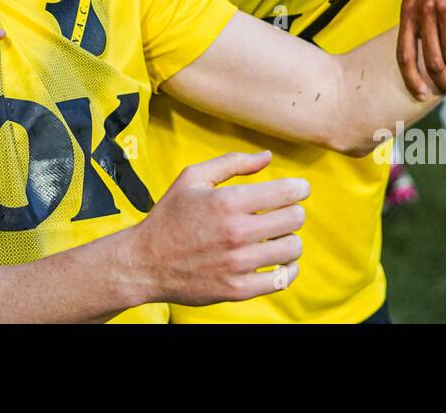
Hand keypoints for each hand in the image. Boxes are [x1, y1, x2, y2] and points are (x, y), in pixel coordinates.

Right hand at [130, 152, 305, 305]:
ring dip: (289, 239)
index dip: (299, 188)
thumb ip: (232, 163)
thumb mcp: (193, 178)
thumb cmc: (169, 216)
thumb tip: (268, 157)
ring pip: (292, 249)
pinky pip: (282, 279)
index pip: (286, 192)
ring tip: (276, 237)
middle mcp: (236, 233)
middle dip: (293, 211)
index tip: (299, 189)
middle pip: (295, 219)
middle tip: (283, 212)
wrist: (145, 263)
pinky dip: (286, 269)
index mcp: (227, 202)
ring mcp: (238, 264)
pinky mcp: (238, 289)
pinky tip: (276, 261)